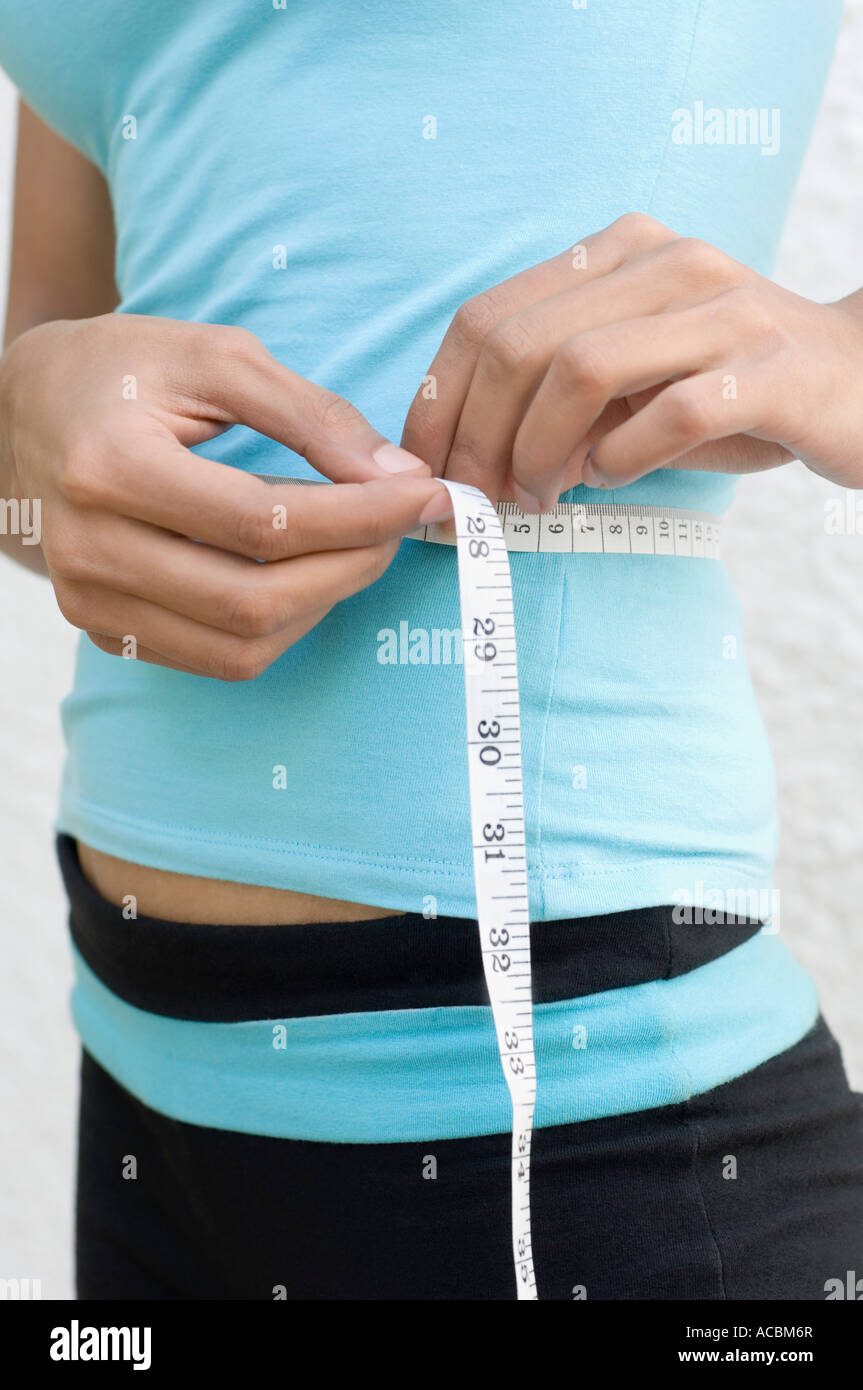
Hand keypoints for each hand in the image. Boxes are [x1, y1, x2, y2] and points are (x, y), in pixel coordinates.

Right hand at [0, 314, 450, 678]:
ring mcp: (91, 601)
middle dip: (353, 566)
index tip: (426, 494)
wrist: (24, 411)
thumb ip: (313, 415)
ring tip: (361, 547)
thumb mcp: (219, 358)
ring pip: (242, 645)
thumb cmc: (126, 371)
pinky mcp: (104, 630)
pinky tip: (307, 575)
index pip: (264, 523)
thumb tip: (398, 479)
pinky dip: (281, 626)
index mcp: (111, 466)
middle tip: (403, 525)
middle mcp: (90, 548)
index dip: (360, 517)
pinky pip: (217, 658)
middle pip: (255, 598)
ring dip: (324, 604)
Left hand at [401, 211, 862, 510]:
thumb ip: (557, 405)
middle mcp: (667, 265)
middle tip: (478, 498)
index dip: (438, 401)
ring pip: (582, 371)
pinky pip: (670, 413)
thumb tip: (480, 461)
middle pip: (520, 345)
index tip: (427, 467)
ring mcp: (724, 311)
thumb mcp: (632, 383)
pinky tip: (611, 479)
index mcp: (618, 255)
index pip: (487, 317)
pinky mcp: (771, 370)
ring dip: (538, 452)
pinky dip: (621, 459)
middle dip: (477, 437)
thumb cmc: (732, 386)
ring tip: (538, 496)